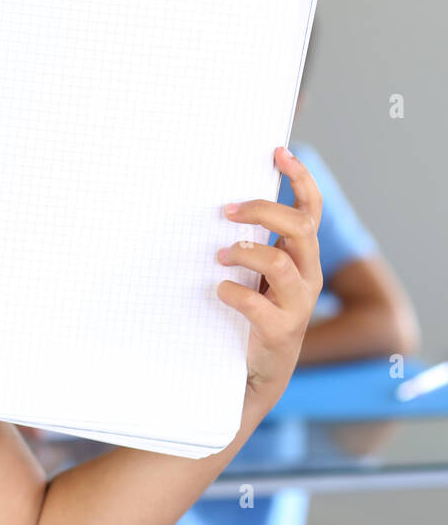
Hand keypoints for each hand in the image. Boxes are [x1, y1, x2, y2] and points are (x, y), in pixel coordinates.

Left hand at [216, 146, 323, 399]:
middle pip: (299, 228)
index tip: (280, 152)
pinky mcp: (279, 331)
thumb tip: (214, 205)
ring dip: (246, 252)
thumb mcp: (253, 272)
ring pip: (282, 263)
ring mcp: (297, 305)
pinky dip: (234, 292)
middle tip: (226, 210)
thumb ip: (246, 241)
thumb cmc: (250, 312)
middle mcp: (307, 275)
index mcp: (302, 255)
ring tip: (220, 255)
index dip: (300, 179)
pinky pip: (257, 304)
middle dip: (263, 211)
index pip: (310, 209)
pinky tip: (219, 290)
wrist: (255, 372)